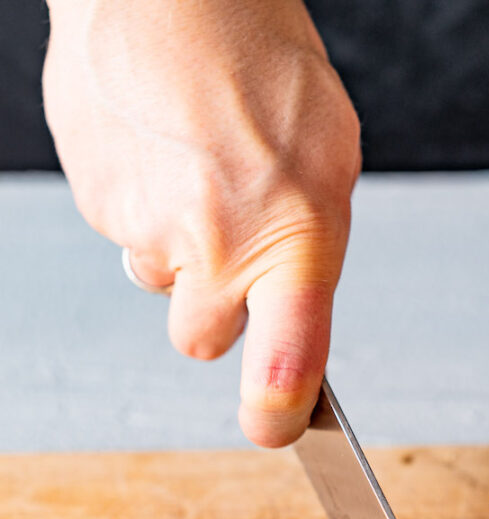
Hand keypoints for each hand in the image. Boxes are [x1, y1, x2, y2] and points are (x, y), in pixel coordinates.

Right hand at [43, 0, 360, 445]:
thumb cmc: (259, 58)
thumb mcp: (328, 156)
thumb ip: (309, 250)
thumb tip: (289, 322)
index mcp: (292, 238)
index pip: (285, 364)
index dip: (278, 411)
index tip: (275, 426)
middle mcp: (216, 248)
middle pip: (200, 341)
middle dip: (215, 310)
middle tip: (230, 244)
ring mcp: (146, 230)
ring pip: (162, 282)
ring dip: (181, 248)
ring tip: (198, 169)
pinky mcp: (96, 204)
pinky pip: (127, 234)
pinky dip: (146, 206)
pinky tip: (163, 151)